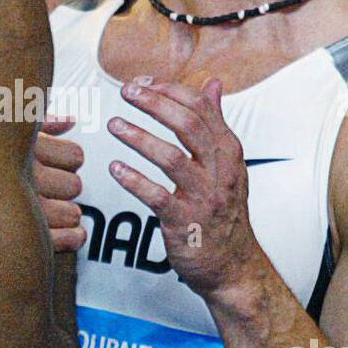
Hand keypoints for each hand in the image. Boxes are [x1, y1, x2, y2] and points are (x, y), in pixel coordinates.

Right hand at [35, 117, 86, 251]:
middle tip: (45, 190)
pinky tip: (62, 233)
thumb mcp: (6, 130)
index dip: (66, 160)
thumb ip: (41, 122)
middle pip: (75, 186)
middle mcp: (27, 180)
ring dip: (65, 212)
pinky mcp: (30, 239)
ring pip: (73, 213)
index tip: (50, 164)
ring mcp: (28, 212)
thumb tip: (70, 122)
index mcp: (25, 150)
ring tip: (46, 211)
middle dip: (63, 187)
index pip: (76, 156)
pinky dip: (71, 237)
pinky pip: (70, 239)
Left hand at [107, 77, 261, 300]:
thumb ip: (216, 122)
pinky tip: (115, 168)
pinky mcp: (185, 223)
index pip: (201, 108)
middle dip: (154, 104)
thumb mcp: (228, 163)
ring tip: (114, 125)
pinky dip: (134, 180)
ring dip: (139, 138)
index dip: (169, 90)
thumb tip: (213, 84)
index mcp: (228, 151)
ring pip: (171, 158)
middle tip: (126, 93)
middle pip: (188, 125)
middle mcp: (220, 171)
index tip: (142, 82)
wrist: (233, 265)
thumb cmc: (224, 211)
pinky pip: (157, 197)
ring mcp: (204, 198)